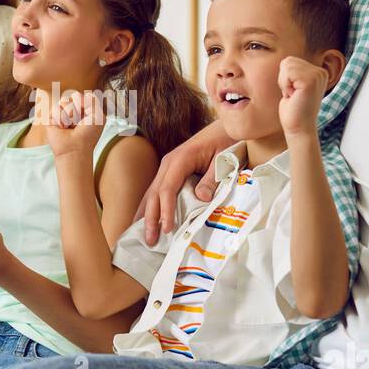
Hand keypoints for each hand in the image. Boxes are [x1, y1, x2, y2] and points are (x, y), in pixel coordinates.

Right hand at [44, 89, 105, 158]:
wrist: (75, 148)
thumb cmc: (88, 135)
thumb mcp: (98, 116)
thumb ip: (93, 100)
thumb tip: (77, 95)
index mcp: (85, 109)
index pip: (85, 95)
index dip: (86, 103)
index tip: (88, 116)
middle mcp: (73, 110)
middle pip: (74, 95)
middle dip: (79, 108)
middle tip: (79, 122)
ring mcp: (62, 113)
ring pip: (64, 101)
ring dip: (70, 114)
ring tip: (70, 126)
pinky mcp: (51, 118)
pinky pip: (55, 108)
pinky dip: (60, 119)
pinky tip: (62, 128)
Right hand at [134, 119, 231, 245]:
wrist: (225, 128)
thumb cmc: (226, 142)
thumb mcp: (223, 161)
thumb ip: (212, 179)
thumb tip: (201, 198)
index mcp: (180, 159)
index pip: (167, 189)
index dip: (165, 211)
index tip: (167, 229)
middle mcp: (168, 163)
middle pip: (154, 193)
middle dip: (150, 218)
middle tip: (149, 240)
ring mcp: (167, 166)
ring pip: (151, 193)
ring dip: (146, 215)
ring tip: (143, 236)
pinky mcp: (170, 171)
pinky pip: (157, 191)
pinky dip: (150, 206)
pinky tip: (146, 220)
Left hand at [277, 56, 327, 136]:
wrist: (299, 128)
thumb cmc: (293, 110)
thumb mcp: (294, 85)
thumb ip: (294, 73)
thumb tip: (286, 61)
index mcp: (318, 72)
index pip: (290, 61)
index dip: (285, 78)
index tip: (294, 93)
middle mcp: (320, 72)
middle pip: (287, 61)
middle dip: (284, 80)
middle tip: (293, 95)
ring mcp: (317, 75)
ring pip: (287, 65)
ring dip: (284, 83)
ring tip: (294, 96)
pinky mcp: (311, 81)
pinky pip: (287, 73)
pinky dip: (285, 85)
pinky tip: (294, 96)